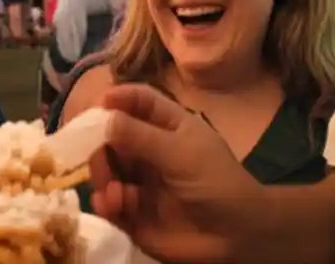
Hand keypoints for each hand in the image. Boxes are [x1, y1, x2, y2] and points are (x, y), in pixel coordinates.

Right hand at [90, 84, 265, 262]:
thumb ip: (141, 137)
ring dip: (102, 176)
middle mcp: (151, 152)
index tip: (100, 104)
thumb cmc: (216, 183)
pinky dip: (106, 202)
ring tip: (112, 190)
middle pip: (113, 137)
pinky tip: (111, 205)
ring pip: (107, 171)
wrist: (237, 235)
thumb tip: (105, 118)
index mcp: (169, 127)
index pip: (139, 102)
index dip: (119, 98)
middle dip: (100, 143)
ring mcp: (142, 183)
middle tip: (98, 155)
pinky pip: (110, 204)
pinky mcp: (135, 214)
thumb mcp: (181, 154)